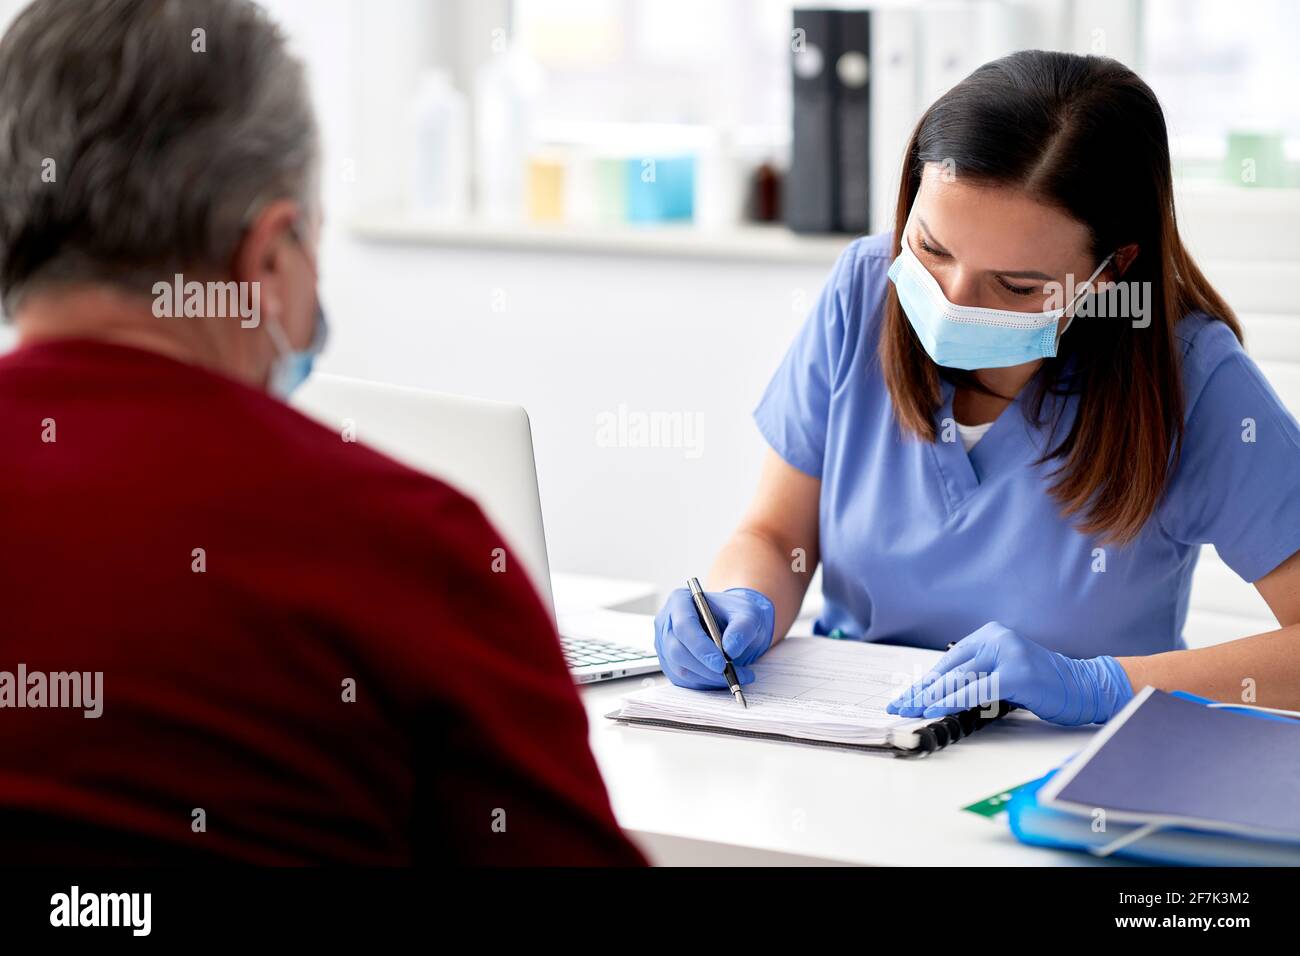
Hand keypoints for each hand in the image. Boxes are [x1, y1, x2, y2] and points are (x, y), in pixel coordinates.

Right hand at [654, 587, 774, 689]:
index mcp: (680, 601)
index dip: (700, 647)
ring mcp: (665, 644)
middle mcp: (667, 622)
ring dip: (709, 678)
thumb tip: (730, 649)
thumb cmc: (737, 613)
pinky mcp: (670, 663)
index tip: (721, 663)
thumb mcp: (748, 614)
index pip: (684, 626)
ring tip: (737, 676)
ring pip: (680, 669)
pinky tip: (724, 678)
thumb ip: (742, 628)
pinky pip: (683, 680)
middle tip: (733, 674)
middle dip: (706, 668)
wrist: (734, 623)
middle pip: (677, 651)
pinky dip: (706, 683)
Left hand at [885, 621, 1133, 725]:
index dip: (926, 681)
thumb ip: (978, 675)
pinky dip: (953, 699)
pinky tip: (934, 707)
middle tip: (898, 706)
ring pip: (959, 679)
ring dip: (930, 697)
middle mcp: (996, 639)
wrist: (1084, 686)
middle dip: (921, 690)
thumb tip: (940, 692)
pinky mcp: (1016, 674)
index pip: (949, 661)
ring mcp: (1007, 654)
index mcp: (990, 635)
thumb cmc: (1043, 683)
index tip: (906, 697)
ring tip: (909, 710)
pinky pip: (976, 689)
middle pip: (949, 669)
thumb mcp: (1004, 672)